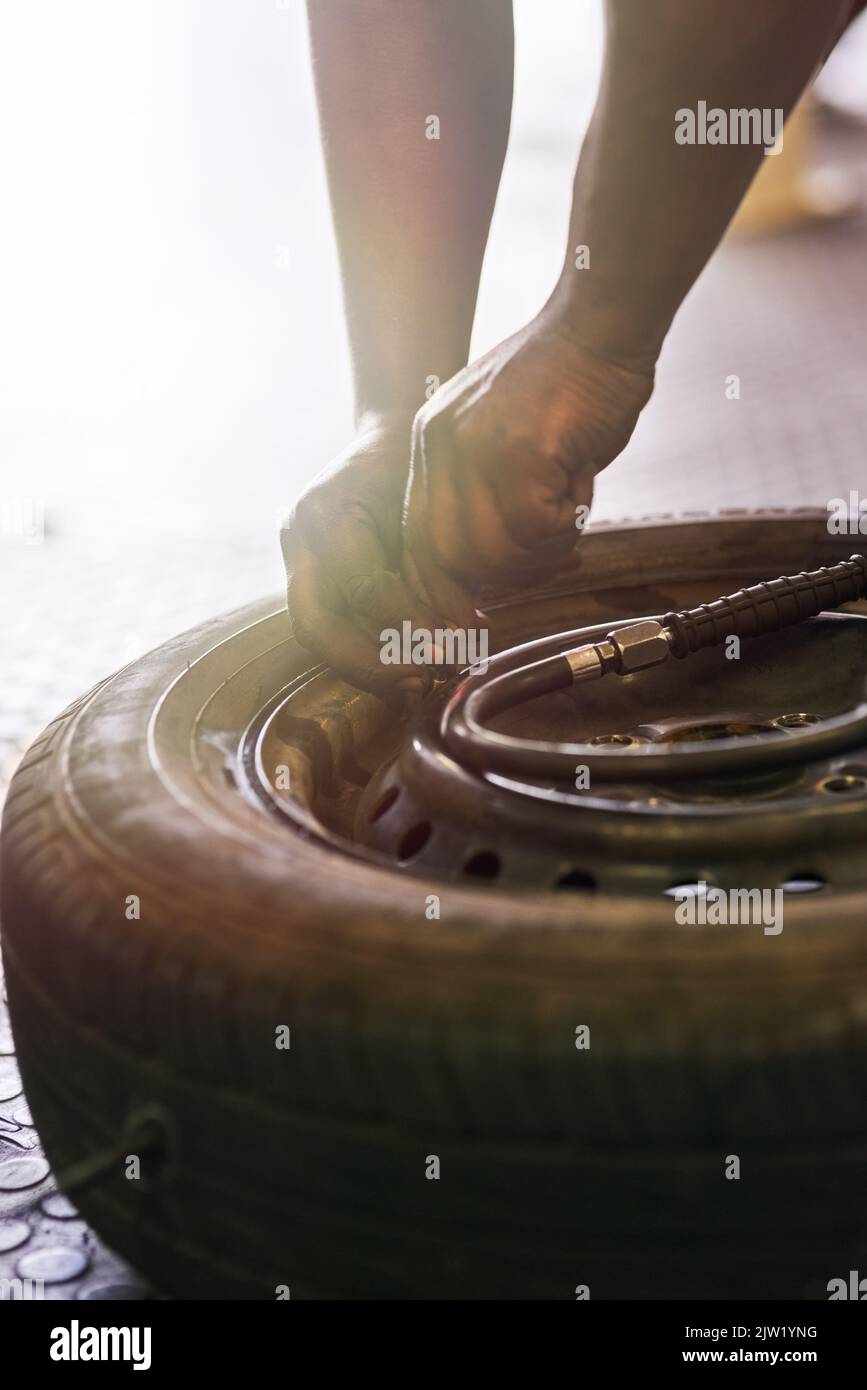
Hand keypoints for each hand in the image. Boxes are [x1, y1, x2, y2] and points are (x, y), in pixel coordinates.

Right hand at [281, 412, 441, 705]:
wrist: (386, 443)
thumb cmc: (416, 469)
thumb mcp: (429, 508)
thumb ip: (438, 566)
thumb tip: (462, 631)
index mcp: (327, 514)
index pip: (362, 589)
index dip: (407, 625)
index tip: (448, 647)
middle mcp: (298, 541)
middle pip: (317, 626)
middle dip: (370, 664)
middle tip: (423, 680)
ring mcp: (293, 561)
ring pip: (317, 635)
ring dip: (367, 669)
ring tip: (418, 683)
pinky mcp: (305, 579)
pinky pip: (328, 629)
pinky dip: (366, 656)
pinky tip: (404, 671)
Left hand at [401, 309, 653, 622]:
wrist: (602, 324)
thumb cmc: (570, 384)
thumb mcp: (506, 437)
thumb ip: (489, 493)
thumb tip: (491, 569)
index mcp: (431, 443)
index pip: (417, 539)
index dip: (444, 587)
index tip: (470, 616)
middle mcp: (441, 445)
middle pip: (447, 557)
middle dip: (500, 579)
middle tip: (550, 557)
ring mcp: (476, 448)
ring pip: (492, 552)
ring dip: (540, 554)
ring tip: (571, 514)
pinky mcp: (519, 451)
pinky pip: (535, 530)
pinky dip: (565, 529)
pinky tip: (581, 491)